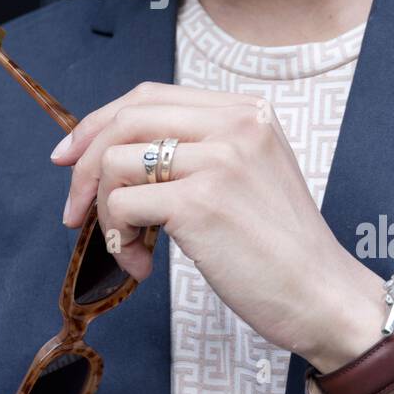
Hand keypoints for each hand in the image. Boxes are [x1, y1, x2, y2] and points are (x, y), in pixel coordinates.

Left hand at [50, 80, 381, 363]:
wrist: (323, 296)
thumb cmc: (279, 249)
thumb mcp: (248, 175)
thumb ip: (198, 150)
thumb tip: (113, 153)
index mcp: (246, 112)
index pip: (150, 96)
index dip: (100, 123)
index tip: (70, 155)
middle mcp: (235, 124)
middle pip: (126, 120)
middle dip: (86, 166)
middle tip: (74, 211)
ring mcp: (219, 160)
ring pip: (117, 164)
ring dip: (107, 214)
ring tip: (132, 248)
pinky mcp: (201, 203)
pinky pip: (123, 206)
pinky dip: (120, 239)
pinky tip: (144, 266)